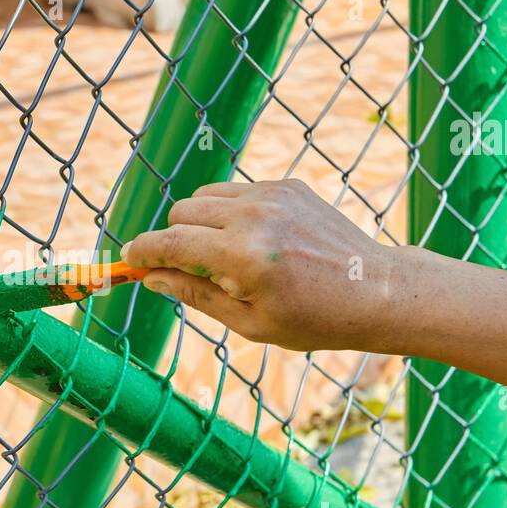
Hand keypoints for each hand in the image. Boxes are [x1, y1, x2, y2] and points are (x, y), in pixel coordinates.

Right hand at [122, 179, 401, 351]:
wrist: (376, 290)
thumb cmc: (314, 318)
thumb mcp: (249, 322)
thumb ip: (195, 294)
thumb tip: (152, 278)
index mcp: (242, 256)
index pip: (170, 243)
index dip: (142, 251)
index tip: (129, 259)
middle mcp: (254, 217)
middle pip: (182, 212)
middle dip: (174, 238)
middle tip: (188, 268)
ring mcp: (273, 195)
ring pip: (206, 196)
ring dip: (200, 222)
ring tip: (224, 255)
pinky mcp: (288, 185)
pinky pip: (237, 191)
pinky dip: (231, 212)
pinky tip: (256, 241)